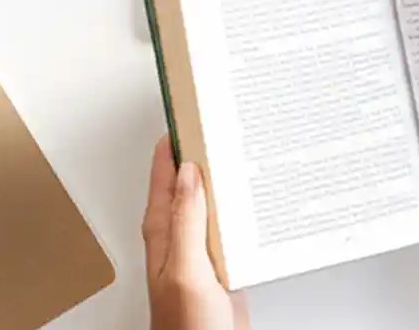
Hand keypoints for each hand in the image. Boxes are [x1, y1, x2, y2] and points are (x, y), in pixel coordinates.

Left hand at [143, 135, 248, 329]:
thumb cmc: (188, 328)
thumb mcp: (187, 269)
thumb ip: (186, 220)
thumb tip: (189, 172)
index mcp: (163, 230)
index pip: (165, 169)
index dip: (176, 137)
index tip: (191, 110)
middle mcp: (180, 235)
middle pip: (189, 177)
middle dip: (202, 148)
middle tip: (220, 117)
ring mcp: (201, 246)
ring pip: (212, 197)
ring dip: (224, 175)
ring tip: (241, 144)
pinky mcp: (222, 260)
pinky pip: (230, 222)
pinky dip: (241, 205)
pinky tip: (256, 194)